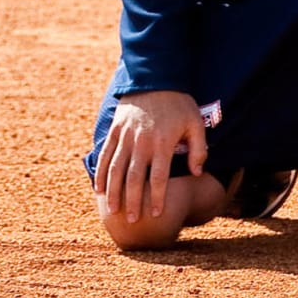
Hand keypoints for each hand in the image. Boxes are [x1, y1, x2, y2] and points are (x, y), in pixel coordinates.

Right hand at [92, 89, 205, 223]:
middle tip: (132, 220)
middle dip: (132, 201)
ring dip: (113, 192)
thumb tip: (196, 172)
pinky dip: (101, 172)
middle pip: (133, 178)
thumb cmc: (179, 103)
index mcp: (163, 143)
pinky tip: (98, 189)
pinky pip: (105, 155)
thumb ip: (199, 149)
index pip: (158, 178)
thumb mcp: (196, 123)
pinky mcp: (115, 130)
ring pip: (115, 169)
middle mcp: (141, 142)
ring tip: (113, 210)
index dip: (156, 198)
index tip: (155, 215)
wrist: (155, 76)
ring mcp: (125, 136)